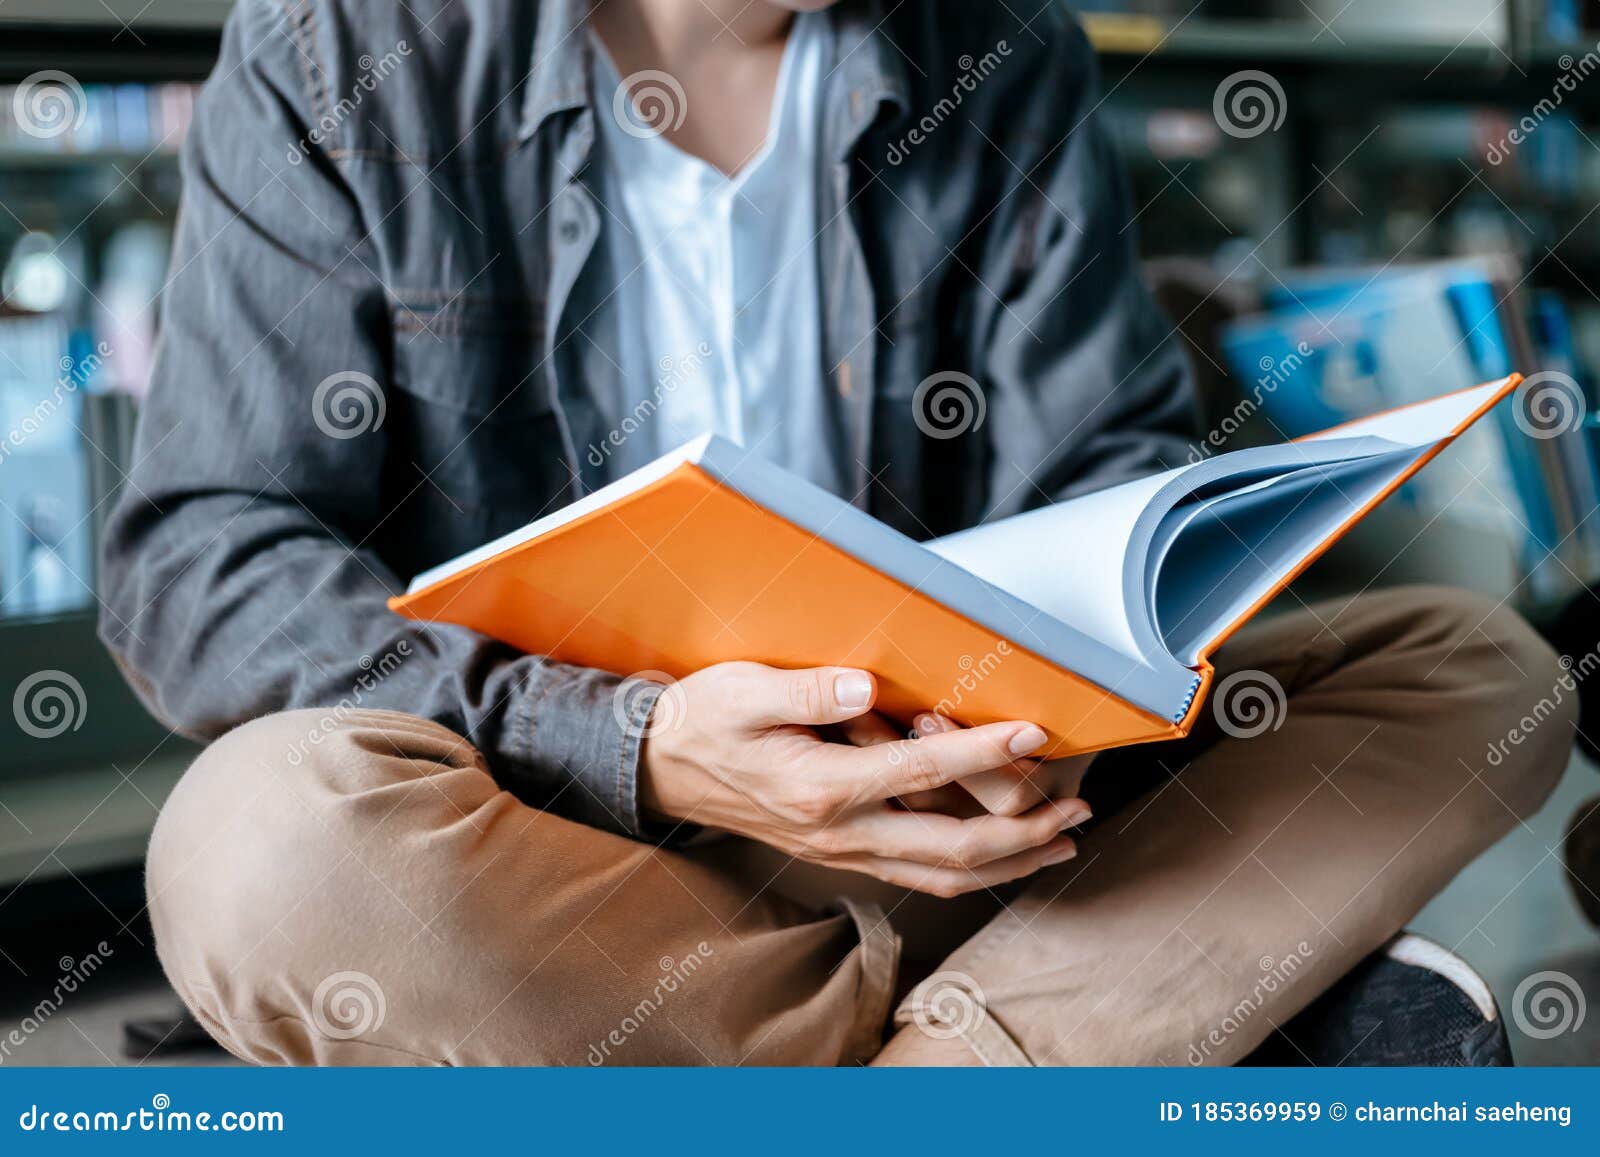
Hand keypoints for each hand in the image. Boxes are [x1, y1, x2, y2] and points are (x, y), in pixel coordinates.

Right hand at [638, 663, 1090, 896]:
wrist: (662, 768)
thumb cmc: (704, 720)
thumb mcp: (743, 691)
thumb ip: (808, 690)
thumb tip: (866, 683)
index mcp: (820, 787)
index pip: (923, 772)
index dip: (984, 753)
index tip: (1034, 733)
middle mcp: (839, 832)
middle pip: (952, 848)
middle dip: (1024, 831)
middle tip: (1078, 808)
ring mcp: (841, 852)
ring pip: (942, 875)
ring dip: (1009, 862)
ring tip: (1062, 842)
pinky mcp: (841, 855)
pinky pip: (918, 877)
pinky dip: (970, 872)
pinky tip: (1000, 860)